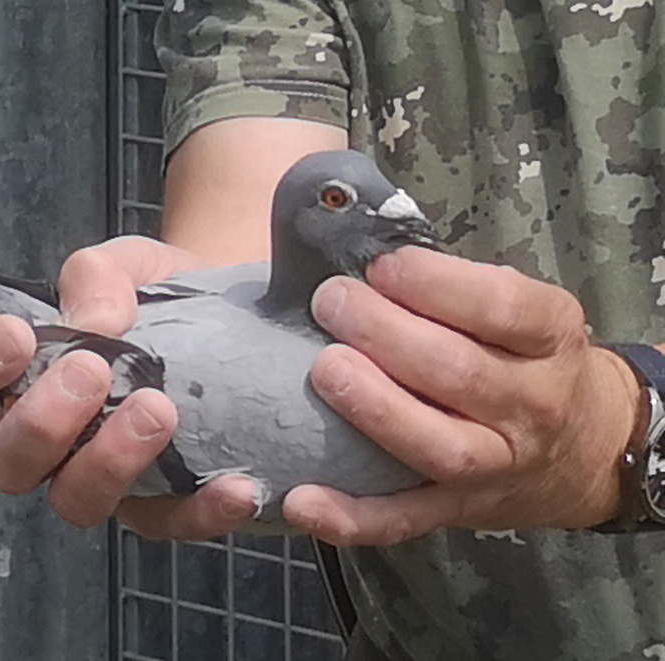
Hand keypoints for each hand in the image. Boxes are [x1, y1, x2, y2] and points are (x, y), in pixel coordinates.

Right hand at [0, 236, 259, 533]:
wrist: (230, 314)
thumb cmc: (153, 294)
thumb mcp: (126, 265)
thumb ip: (97, 278)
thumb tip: (99, 321)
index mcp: (14, 380)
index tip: (17, 335)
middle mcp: (45, 441)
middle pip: (7, 464)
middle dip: (40, 422)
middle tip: (90, 369)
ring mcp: (100, 478)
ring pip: (77, 502)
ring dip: (108, 462)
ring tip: (157, 409)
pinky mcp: (160, 503)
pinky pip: (168, 524)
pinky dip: (201, 512)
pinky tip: (235, 487)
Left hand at [283, 247, 643, 545]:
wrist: (588, 449)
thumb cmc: (530, 360)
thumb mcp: (523, 312)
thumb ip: (458, 288)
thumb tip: (363, 252)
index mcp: (550, 339)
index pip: (501, 307)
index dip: (435, 284)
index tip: (381, 266)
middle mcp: (532, 405)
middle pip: (459, 372)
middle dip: (385, 334)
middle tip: (331, 301)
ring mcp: (497, 464)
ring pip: (437, 445)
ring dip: (375, 407)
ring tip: (325, 370)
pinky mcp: (457, 509)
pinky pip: (403, 519)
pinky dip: (351, 516)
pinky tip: (302, 499)